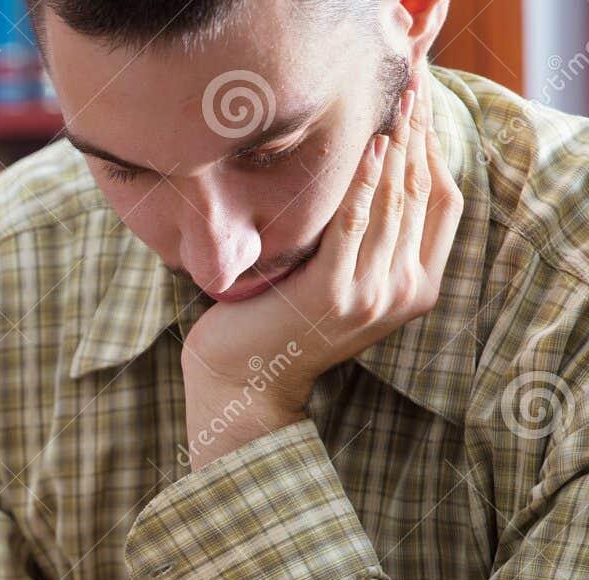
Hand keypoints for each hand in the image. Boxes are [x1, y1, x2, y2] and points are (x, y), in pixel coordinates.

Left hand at [180, 68, 463, 467]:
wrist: (243, 380)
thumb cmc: (281, 323)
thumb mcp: (342, 280)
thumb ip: (370, 241)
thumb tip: (377, 170)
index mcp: (417, 290)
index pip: (445, 205)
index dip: (437, 153)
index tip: (424, 111)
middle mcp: (403, 293)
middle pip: (421, 195)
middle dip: (418, 136)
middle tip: (410, 88)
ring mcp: (371, 295)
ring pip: (393, 203)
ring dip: (396, 148)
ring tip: (393, 105)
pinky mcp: (331, 293)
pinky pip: (354, 223)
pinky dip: (362, 182)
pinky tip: (368, 147)